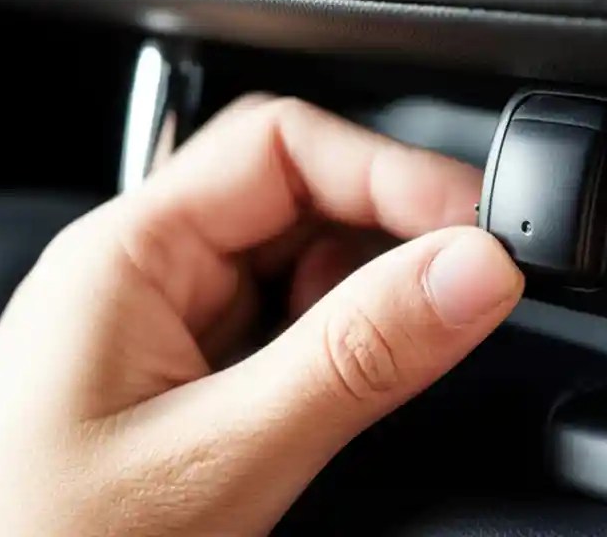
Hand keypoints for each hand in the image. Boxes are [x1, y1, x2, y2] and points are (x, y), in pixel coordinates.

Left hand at [0, 96, 523, 534]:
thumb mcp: (220, 458)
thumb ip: (356, 359)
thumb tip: (473, 271)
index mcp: (128, 255)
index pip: (283, 149)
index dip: (390, 173)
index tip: (478, 232)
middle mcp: (150, 280)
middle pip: (303, 201)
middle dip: (391, 238)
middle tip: (469, 292)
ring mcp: (175, 338)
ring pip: (308, 272)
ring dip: (374, 301)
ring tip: (406, 358)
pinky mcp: (199, 394)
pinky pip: (297, 338)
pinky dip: (351, 353)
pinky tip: (361, 394)